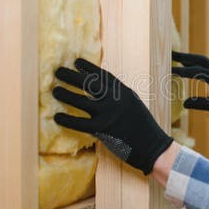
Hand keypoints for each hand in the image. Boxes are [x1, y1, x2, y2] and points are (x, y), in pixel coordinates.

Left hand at [52, 58, 172, 174]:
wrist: (153, 147)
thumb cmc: (144, 128)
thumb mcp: (134, 105)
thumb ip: (120, 97)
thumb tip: (103, 92)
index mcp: (124, 92)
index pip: (103, 75)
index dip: (88, 67)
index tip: (76, 61)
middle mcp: (115, 100)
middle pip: (89, 83)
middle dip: (71, 76)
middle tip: (58, 71)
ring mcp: (108, 114)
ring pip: (81, 100)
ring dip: (65, 94)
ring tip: (55, 90)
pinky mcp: (102, 130)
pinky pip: (79, 123)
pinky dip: (66, 120)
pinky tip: (57, 117)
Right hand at [171, 51, 208, 115]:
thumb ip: (200, 104)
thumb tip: (184, 103)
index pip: (195, 72)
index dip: (181, 71)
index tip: (169, 70)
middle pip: (197, 59)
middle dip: (182, 56)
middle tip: (169, 53)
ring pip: (201, 59)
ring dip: (188, 57)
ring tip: (175, 57)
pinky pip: (204, 63)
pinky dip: (194, 62)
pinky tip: (187, 64)